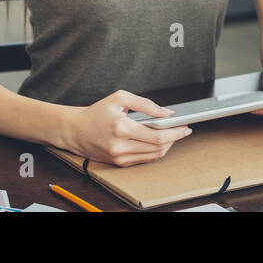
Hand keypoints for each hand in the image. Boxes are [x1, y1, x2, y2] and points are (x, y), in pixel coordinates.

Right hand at [69, 90, 191, 166]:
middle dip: (174, 138)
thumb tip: (166, 113)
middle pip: (158, 147)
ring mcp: (120, 158)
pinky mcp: (120, 163)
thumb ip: (146, 104)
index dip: (175, 132)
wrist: (75, 131)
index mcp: (121, 128)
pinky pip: (144, 159)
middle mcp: (121, 146)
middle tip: (183, 130)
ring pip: (153, 155)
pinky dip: (155, 151)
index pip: (157, 135)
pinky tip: (159, 141)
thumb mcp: (120, 98)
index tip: (186, 127)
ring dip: (167, 145)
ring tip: (172, 134)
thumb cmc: (97, 112)